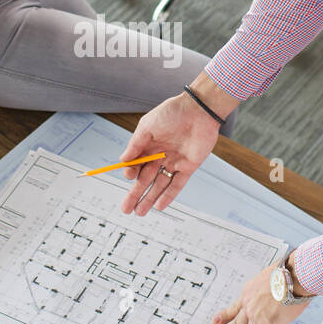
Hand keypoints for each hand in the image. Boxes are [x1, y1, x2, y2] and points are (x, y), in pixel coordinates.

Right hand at [117, 93, 219, 214]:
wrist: (199, 110)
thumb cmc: (172, 112)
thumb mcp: (147, 126)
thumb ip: (135, 144)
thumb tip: (123, 161)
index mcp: (149, 145)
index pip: (136, 165)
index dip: (131, 173)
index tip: (129, 176)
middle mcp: (160, 155)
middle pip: (145, 179)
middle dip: (135, 194)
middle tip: (126, 209)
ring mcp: (174, 162)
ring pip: (159, 185)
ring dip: (149, 198)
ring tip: (139, 212)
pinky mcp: (188, 166)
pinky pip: (177, 184)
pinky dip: (168, 195)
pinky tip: (159, 206)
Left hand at [208, 265, 308, 323]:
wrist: (292, 275)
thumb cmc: (285, 273)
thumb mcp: (267, 276)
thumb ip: (265, 287)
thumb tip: (272, 289)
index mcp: (249, 293)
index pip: (234, 307)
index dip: (224, 315)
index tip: (216, 321)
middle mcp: (250, 305)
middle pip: (234, 322)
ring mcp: (257, 316)